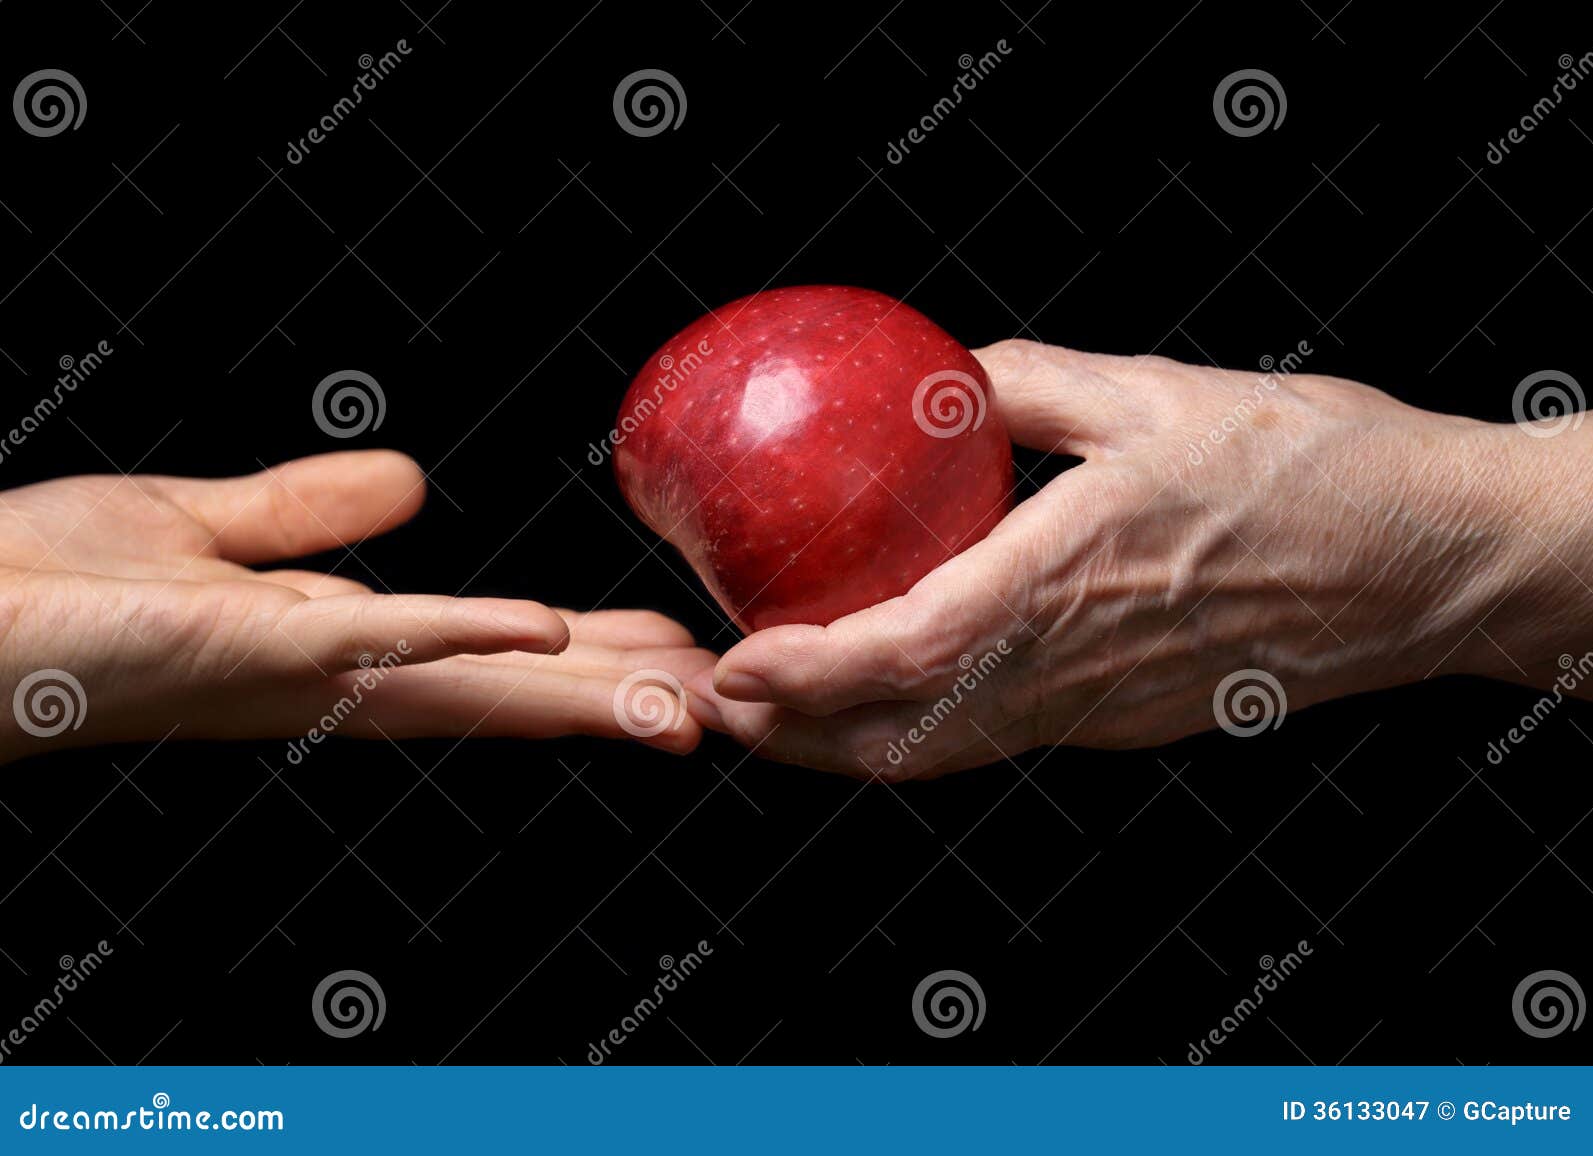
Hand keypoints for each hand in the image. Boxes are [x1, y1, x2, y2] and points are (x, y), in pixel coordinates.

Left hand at [0, 451, 713, 761]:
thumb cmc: (49, 585)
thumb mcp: (206, 526)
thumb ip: (308, 511)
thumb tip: (410, 480)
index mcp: (339, 648)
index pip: (496, 653)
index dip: (595, 657)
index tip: (684, 652)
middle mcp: (342, 678)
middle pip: (516, 692)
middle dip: (629, 698)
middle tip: (746, 701)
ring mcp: (308, 673)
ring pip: (480, 689)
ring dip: (593, 699)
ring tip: (699, 706)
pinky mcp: (258, 651)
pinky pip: (383, 643)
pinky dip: (471, 640)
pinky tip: (554, 642)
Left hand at [687, 340, 1592, 779]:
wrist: (1427, 559)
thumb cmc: (1309, 466)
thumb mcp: (1153, 392)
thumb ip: (1024, 383)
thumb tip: (938, 375)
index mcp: (1068, 581)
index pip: (901, 655)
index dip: (802, 675)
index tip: (732, 664)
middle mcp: (1072, 670)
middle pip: (899, 738)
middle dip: (792, 735)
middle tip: (717, 699)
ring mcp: (1099, 711)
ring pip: (942, 755)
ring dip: (842, 744)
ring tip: (772, 710)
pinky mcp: (1123, 721)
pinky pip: (996, 740)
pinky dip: (915, 733)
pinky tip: (885, 692)